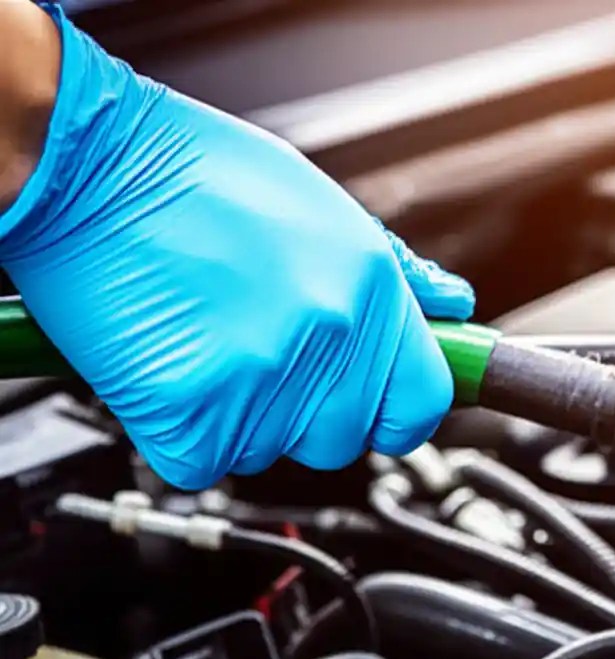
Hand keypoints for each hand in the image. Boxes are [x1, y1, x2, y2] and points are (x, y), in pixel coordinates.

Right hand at [0, 8, 471, 489]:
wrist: (88, 165)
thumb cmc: (195, 175)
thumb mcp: (323, 205)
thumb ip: (396, 271)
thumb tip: (451, 304)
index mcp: (368, 288)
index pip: (423, 401)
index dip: (398, 408)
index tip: (377, 403)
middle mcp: (327, 337)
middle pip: (346, 438)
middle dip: (312, 411)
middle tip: (263, 353)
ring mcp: (260, 382)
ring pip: (273, 450)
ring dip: (245, 417)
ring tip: (211, 340)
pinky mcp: (190, 414)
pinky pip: (204, 463)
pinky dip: (184, 432)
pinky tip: (174, 368)